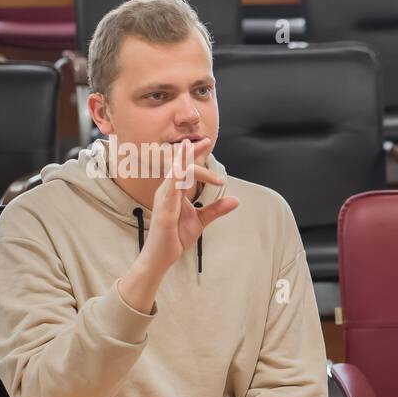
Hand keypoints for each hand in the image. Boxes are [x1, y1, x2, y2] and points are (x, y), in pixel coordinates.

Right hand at [137, 137, 238, 275]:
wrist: (161, 256)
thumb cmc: (175, 236)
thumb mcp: (201, 220)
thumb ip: (216, 209)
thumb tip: (236, 200)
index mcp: (174, 191)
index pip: (186, 168)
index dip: (195, 155)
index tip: (207, 143)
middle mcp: (166, 191)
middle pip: (179, 166)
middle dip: (191, 152)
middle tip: (205, 139)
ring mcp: (163, 200)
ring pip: (173, 175)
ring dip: (182, 161)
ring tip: (188, 146)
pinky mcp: (162, 212)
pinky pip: (168, 193)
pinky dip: (175, 181)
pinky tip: (180, 172)